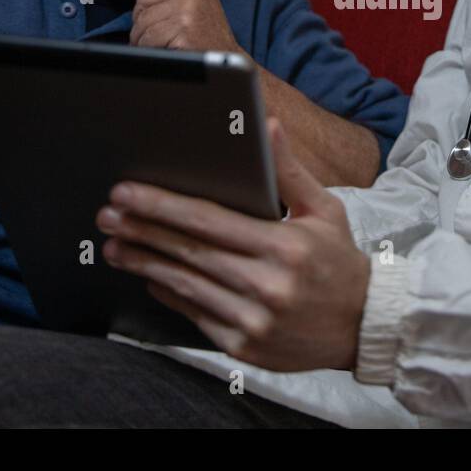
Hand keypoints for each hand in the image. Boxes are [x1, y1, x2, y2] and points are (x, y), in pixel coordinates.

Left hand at [96, 118, 370, 371]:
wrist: (363, 326)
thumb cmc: (340, 261)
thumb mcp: (324, 209)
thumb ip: (289, 170)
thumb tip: (268, 125)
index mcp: (285, 246)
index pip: (210, 221)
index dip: (163, 205)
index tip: (127, 192)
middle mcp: (268, 284)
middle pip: (189, 252)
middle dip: (142, 229)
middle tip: (108, 214)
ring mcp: (254, 319)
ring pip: (185, 284)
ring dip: (145, 262)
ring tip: (115, 245)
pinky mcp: (245, 346)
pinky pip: (195, 314)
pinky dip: (169, 293)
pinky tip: (149, 277)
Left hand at [98, 0, 242, 53]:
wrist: (228, 61)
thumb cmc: (208, 37)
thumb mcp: (195, 6)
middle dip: (142, 20)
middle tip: (156, 34)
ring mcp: (188, 9)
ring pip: (142, 20)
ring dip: (144, 37)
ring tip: (163, 44)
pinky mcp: (182, 28)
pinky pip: (148, 37)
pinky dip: (150, 47)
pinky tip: (165, 49)